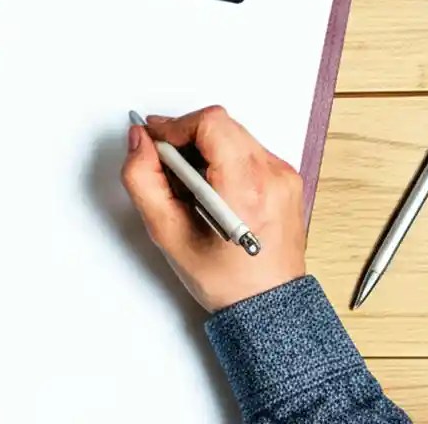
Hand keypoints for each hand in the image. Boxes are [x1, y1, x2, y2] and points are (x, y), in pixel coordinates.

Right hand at [121, 106, 305, 311]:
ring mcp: (284, 176)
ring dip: (205, 149)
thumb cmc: (224, 279)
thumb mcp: (167, 233)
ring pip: (234, 135)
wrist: (268, 304)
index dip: (175, 125)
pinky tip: (213, 190)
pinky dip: (225, 159)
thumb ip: (143, 180)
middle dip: (187, 138)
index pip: (210, 123)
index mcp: (244, 188)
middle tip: (168, 168)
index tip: (156, 141)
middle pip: (221, 125)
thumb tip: (139, 141)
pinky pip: (249, 151)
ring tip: (191, 185)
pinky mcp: (288, 179)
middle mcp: (272, 175)